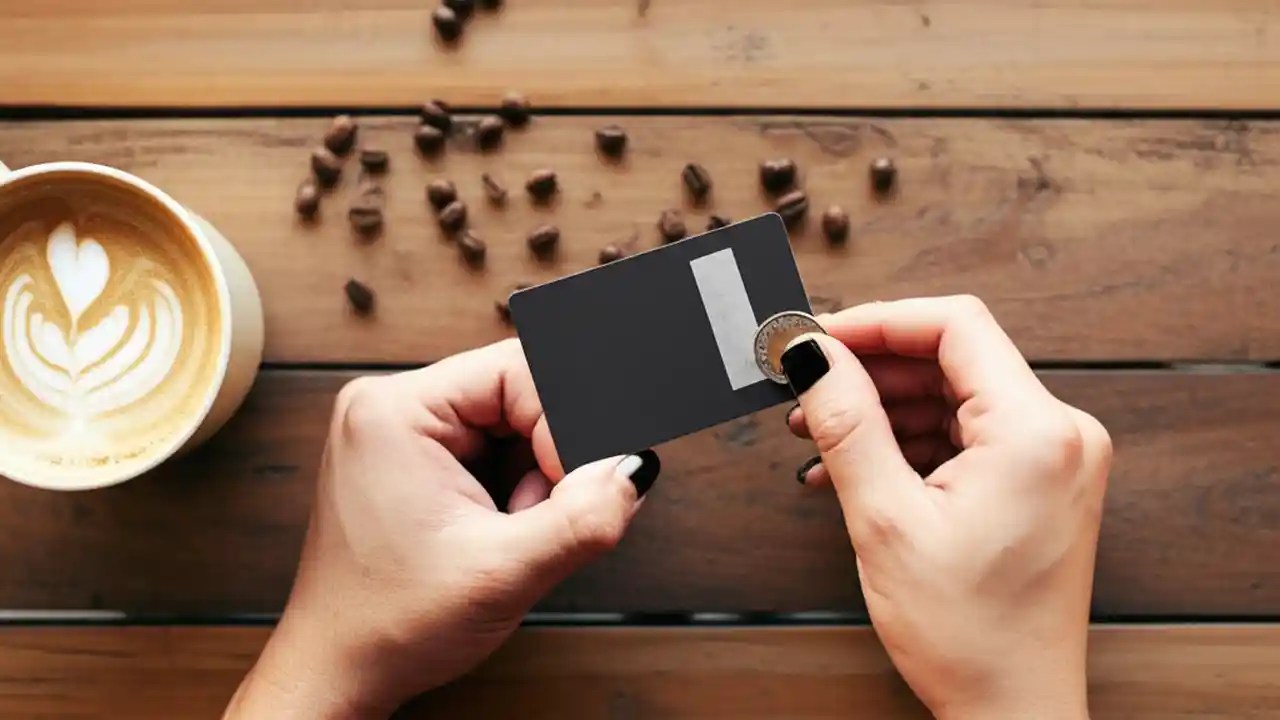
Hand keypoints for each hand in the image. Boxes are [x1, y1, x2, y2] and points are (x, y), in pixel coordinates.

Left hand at [223, 339, 659, 718]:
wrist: (338, 672)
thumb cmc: (387, 624)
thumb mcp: (500, 572)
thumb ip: (580, 519)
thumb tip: (633, 470)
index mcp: (395, 411)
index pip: (517, 372)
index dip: (562, 425)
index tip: (574, 484)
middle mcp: (392, 409)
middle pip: (518, 394)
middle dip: (552, 455)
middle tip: (551, 510)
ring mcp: (402, 435)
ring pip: (514, 425)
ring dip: (538, 477)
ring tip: (515, 532)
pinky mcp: (417, 462)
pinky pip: (495, 451)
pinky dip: (519, 489)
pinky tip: (503, 530)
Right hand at [782, 296, 1109, 719]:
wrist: (1012, 710)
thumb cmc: (969, 637)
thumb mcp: (885, 520)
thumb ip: (846, 423)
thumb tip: (812, 355)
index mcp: (1036, 433)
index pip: (954, 325)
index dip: (876, 321)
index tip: (818, 337)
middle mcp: (1059, 435)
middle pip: (952, 358)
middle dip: (871, 369)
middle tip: (806, 384)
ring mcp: (1053, 460)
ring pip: (954, 396)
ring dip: (883, 408)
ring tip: (819, 432)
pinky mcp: (1038, 483)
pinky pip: (966, 435)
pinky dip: (908, 441)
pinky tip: (856, 466)